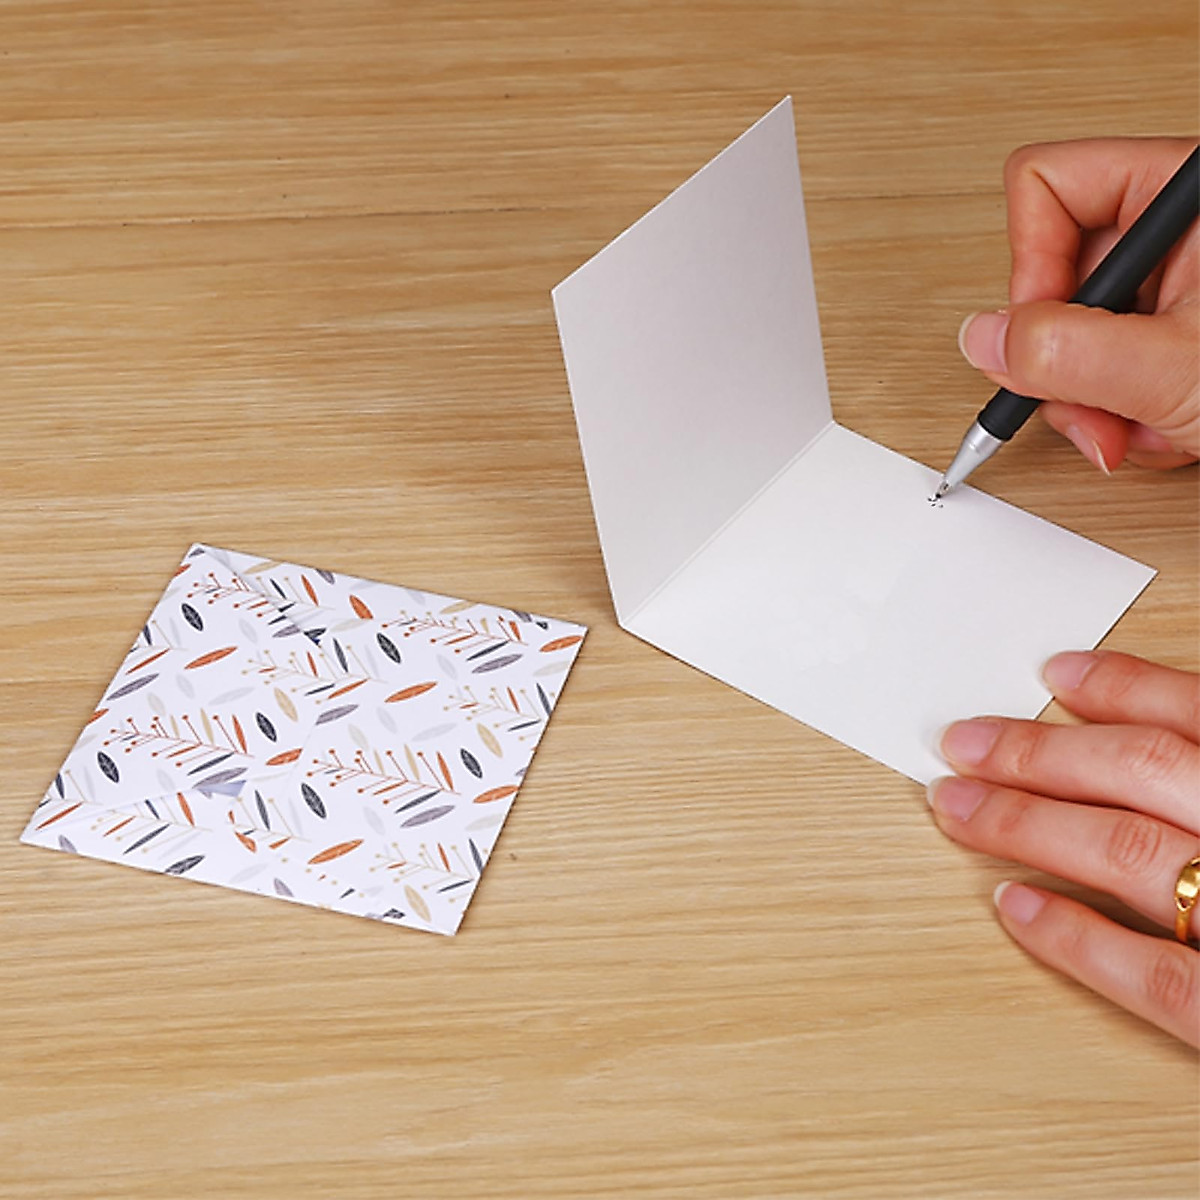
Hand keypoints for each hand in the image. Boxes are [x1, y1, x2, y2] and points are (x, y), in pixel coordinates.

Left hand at [928, 650, 1198, 1045]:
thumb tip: (1181, 732)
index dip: (1122, 687)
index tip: (1057, 674)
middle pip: (1143, 772)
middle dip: (1039, 752)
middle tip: (965, 743)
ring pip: (1130, 852)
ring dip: (1028, 824)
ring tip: (959, 808)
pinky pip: (1161, 977)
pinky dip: (1079, 941)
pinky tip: (1016, 910)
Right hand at [958, 138, 1198, 472]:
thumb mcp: (1175, 370)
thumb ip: (1069, 353)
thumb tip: (984, 337)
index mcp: (1186, 195)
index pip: (1047, 186)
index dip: (1026, 266)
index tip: (1037, 332)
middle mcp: (1176, 231)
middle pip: (1053, 274)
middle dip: (1063, 361)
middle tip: (1088, 409)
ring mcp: (1176, 284)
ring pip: (1072, 332)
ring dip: (1091, 400)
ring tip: (1138, 429)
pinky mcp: (1174, 331)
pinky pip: (1103, 364)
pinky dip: (1121, 411)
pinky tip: (1162, 427)